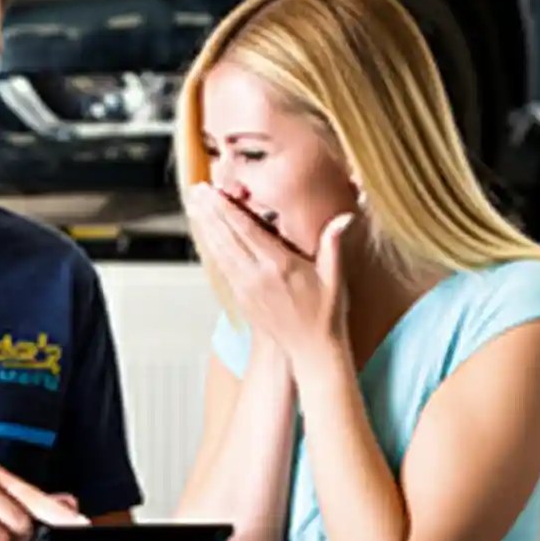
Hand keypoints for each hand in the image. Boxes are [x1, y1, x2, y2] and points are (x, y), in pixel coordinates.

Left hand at [184, 182, 354, 361]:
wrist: (310, 350)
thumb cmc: (326, 313)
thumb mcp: (334, 277)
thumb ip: (333, 244)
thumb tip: (345, 217)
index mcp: (280, 266)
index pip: (246, 231)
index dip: (227, 209)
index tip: (214, 192)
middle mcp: (258, 276)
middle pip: (227, 237)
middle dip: (209, 212)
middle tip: (195, 190)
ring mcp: (246, 288)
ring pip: (220, 251)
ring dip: (206, 227)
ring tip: (193, 206)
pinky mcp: (241, 298)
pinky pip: (222, 267)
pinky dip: (212, 248)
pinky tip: (205, 234)